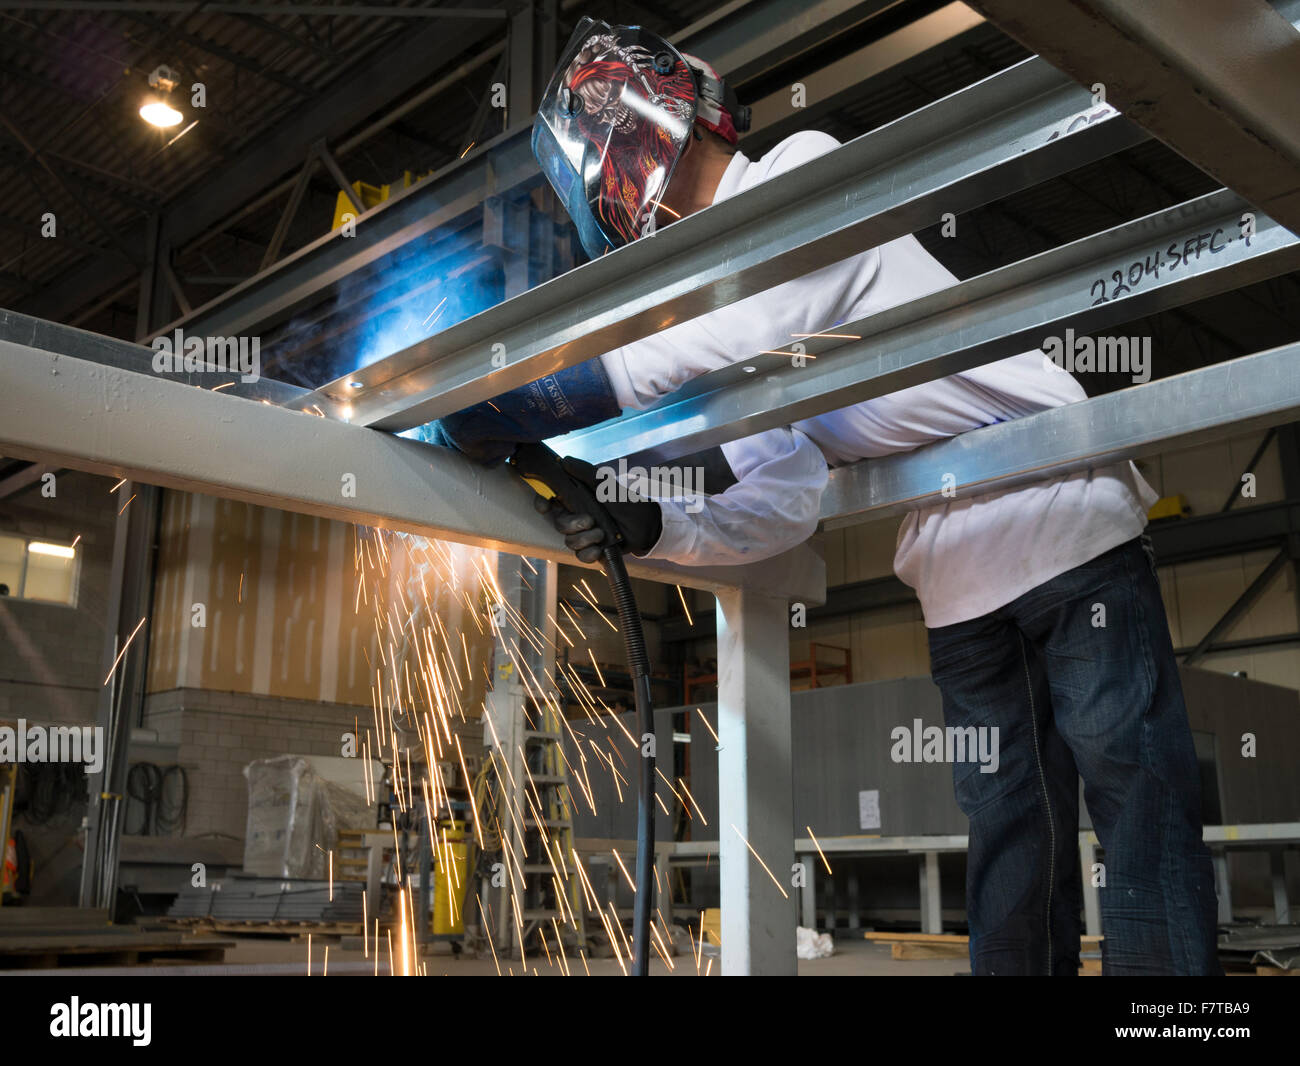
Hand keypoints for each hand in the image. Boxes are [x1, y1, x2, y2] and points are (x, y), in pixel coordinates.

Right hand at [533, 456, 662, 562]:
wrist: (647, 525)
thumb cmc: (626, 501)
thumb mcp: (607, 484)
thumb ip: (586, 472)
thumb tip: (565, 460)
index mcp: (577, 500)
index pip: (551, 501)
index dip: (543, 503)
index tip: (546, 504)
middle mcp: (577, 517)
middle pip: (558, 523)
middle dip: (572, 524)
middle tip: (590, 520)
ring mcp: (584, 534)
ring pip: (569, 541)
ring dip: (585, 538)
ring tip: (602, 533)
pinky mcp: (593, 549)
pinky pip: (581, 556)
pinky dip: (589, 553)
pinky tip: (599, 549)